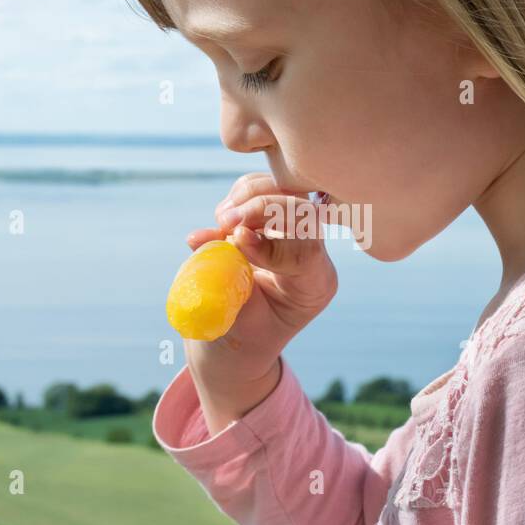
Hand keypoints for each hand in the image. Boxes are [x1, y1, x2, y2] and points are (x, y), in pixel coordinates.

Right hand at [181, 172, 338, 427]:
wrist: (237, 337)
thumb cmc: (234, 335)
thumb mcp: (231, 320)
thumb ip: (226, 283)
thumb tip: (209, 239)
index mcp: (315, 287)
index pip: (306, 252)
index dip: (269, 244)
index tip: (235, 240)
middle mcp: (314, 255)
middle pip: (303, 211)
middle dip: (262, 208)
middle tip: (225, 222)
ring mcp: (297, 231)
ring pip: (285, 190)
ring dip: (248, 196)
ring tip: (221, 220)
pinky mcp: (276, 216)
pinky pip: (265, 187)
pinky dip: (239, 194)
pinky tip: (221, 218)